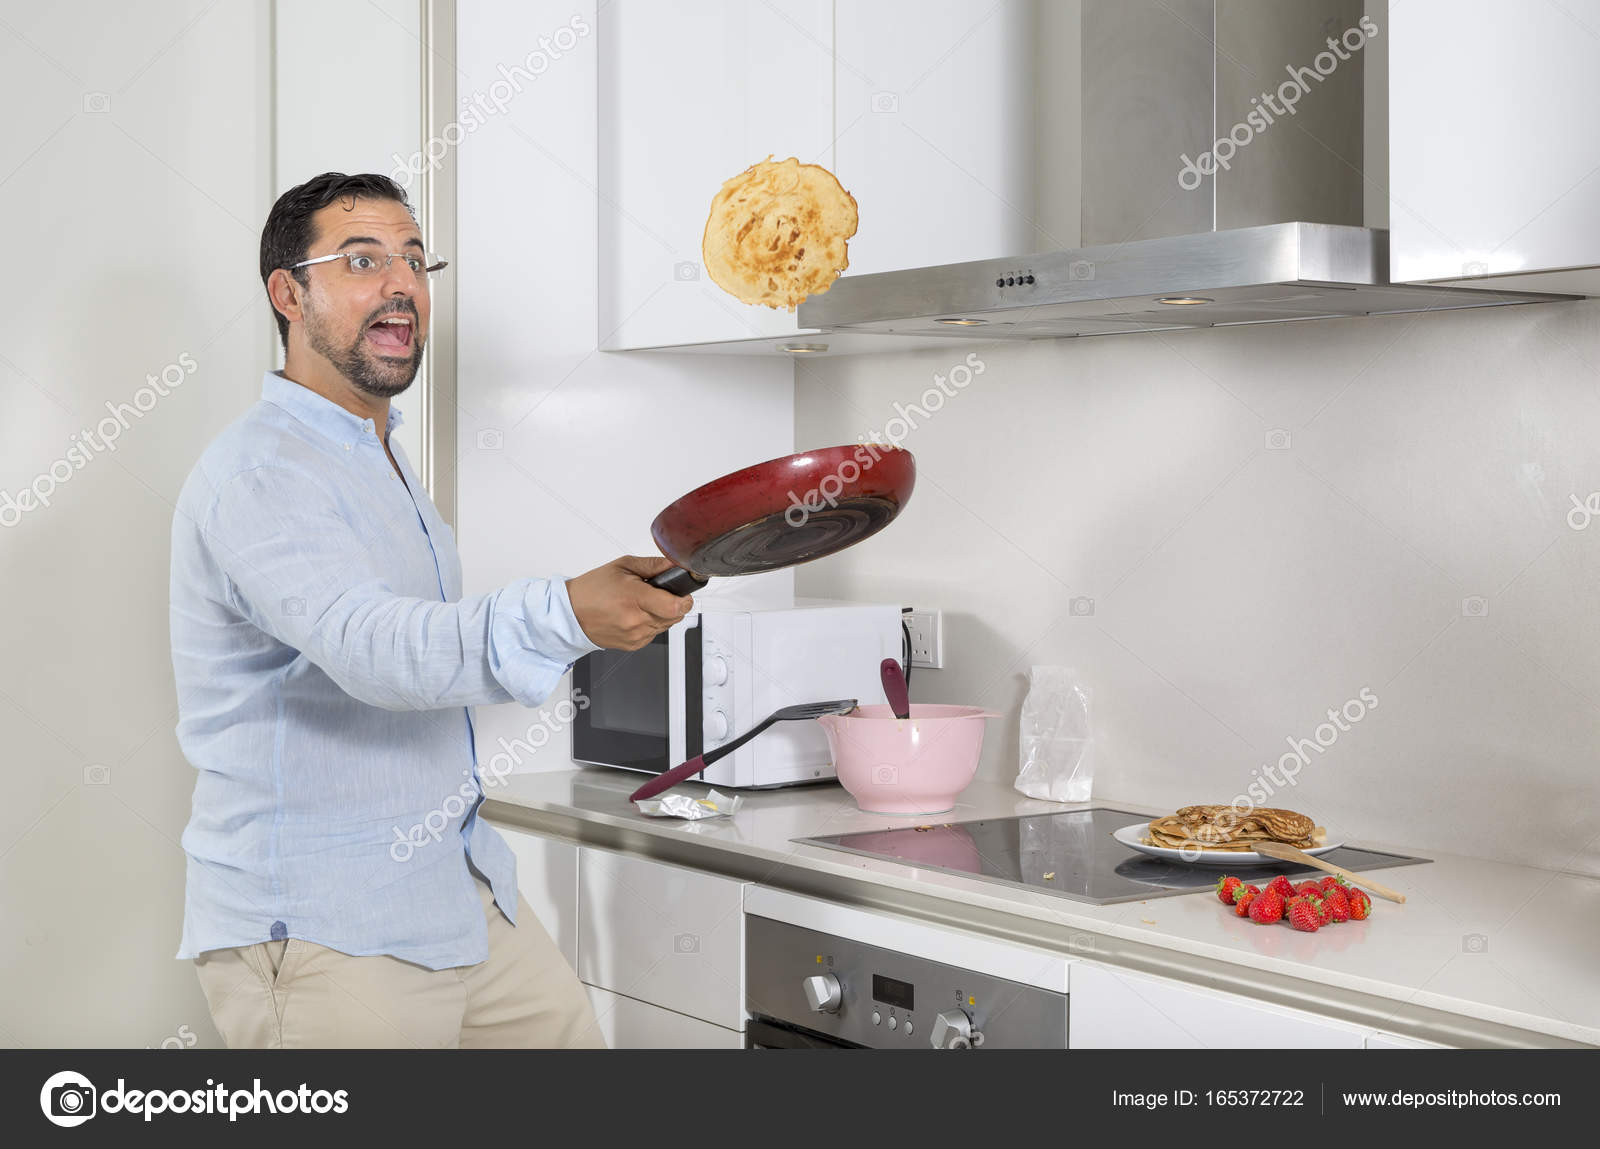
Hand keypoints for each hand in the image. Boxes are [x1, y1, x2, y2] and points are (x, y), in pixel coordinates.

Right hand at [566, 556, 693, 650]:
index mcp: (634, 598)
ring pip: (666, 626)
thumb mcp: (623, 566)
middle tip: (657, 594)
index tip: (683, 593)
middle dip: (673, 604)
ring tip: (641, 603)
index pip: (676, 606)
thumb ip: (653, 565)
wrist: (571, 614)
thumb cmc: (592, 590)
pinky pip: (654, 634)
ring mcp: (635, 635)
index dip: (685, 599)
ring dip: (661, 614)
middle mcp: (636, 620)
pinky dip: (650, 624)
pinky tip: (635, 614)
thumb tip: (675, 564)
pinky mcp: (633, 645)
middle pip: (675, 616)